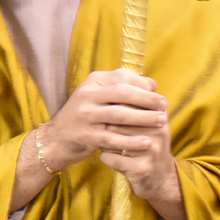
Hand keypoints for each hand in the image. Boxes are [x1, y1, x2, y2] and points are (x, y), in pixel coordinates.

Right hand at [44, 70, 169, 174]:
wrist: (55, 139)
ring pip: (120, 115)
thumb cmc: (83, 117)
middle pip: (123, 93)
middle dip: (147, 99)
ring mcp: (85, 116)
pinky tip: (147, 142)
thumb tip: (151, 84)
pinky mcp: (86, 136)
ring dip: (144, 118)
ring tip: (161, 122)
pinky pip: (114, 138)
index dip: (142, 84)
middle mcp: (87, 96)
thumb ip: (120, 89)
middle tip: (164, 105)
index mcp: (92, 82)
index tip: (157, 93)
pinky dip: (132, 141)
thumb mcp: (96, 96)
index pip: (122, 77)